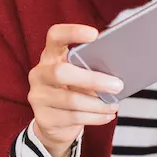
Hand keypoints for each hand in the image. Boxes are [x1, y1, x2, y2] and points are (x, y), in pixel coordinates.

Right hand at [27, 24, 123, 156]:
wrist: (54, 124)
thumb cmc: (73, 91)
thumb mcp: (79, 77)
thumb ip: (91, 69)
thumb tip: (117, 73)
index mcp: (50, 56)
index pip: (55, 36)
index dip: (72, 32)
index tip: (94, 34)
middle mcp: (40, 73)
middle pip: (61, 72)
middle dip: (93, 79)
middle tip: (117, 85)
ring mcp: (38, 96)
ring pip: (71, 100)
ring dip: (98, 104)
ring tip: (114, 105)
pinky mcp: (44, 118)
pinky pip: (73, 118)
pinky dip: (95, 117)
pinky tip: (107, 115)